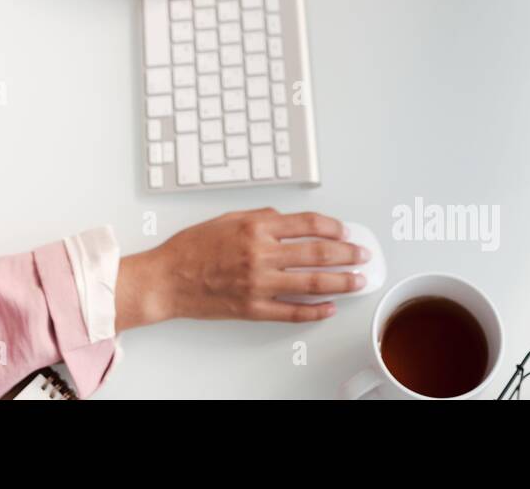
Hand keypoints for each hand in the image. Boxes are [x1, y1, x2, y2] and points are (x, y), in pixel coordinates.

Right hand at [114, 208, 368, 331]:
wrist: (166, 279)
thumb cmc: (190, 248)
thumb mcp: (226, 219)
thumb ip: (259, 217)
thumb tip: (286, 219)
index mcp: (255, 228)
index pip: (306, 224)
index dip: (331, 227)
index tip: (344, 231)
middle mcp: (260, 254)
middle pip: (316, 253)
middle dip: (346, 254)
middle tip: (362, 254)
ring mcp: (259, 284)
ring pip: (311, 282)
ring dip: (341, 281)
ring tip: (358, 280)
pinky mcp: (254, 308)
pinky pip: (292, 311)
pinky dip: (314, 311)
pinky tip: (329, 307)